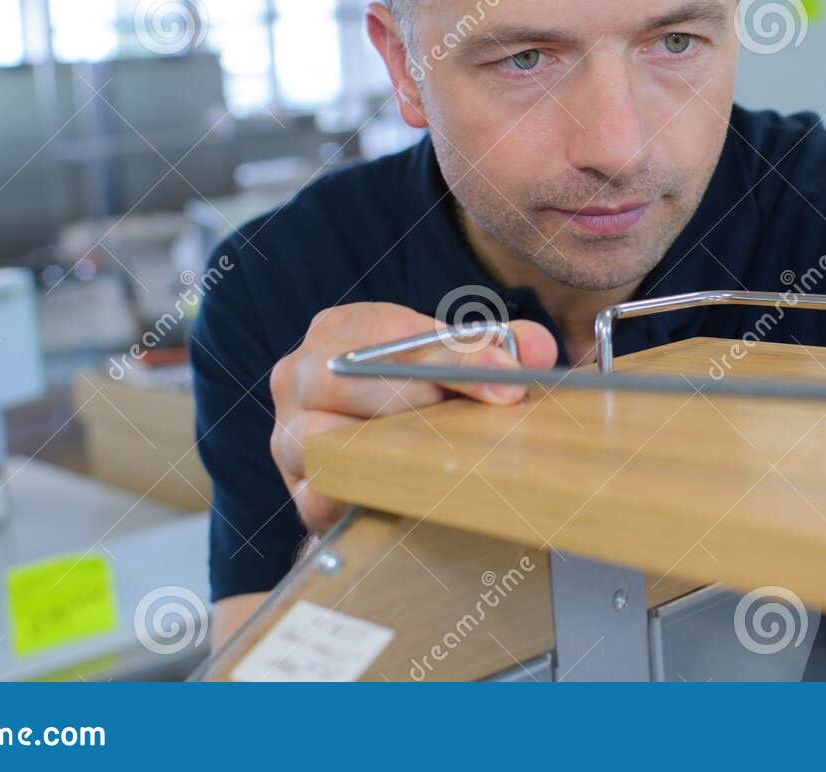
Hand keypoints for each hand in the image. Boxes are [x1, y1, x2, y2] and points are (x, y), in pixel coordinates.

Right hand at [268, 302, 556, 533]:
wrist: (382, 460)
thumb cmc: (418, 398)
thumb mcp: (456, 362)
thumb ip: (499, 347)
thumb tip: (535, 350)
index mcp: (338, 331)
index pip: (389, 331)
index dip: (452, 352)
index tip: (504, 373)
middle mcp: (300, 376)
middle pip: (349, 376)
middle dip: (422, 392)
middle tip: (482, 412)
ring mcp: (290, 434)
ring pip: (328, 434)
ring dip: (392, 443)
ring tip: (448, 451)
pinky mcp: (300, 492)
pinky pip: (321, 493)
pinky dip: (364, 492)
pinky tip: (408, 494)